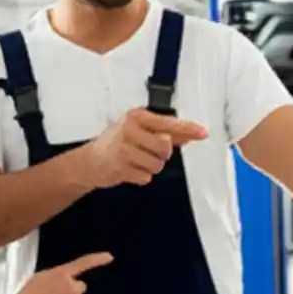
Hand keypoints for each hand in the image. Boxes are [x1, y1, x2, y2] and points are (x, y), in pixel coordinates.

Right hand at [78, 108, 207, 187]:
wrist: (89, 162)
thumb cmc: (115, 143)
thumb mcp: (138, 131)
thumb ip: (164, 133)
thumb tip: (188, 136)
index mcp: (136, 117)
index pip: (168, 123)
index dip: (188, 129)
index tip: (202, 133)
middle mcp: (130, 130)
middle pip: (165, 147)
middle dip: (162, 154)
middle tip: (148, 151)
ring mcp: (124, 148)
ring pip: (157, 164)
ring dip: (150, 166)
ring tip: (136, 161)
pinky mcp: (121, 167)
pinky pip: (146, 177)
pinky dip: (141, 176)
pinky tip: (129, 169)